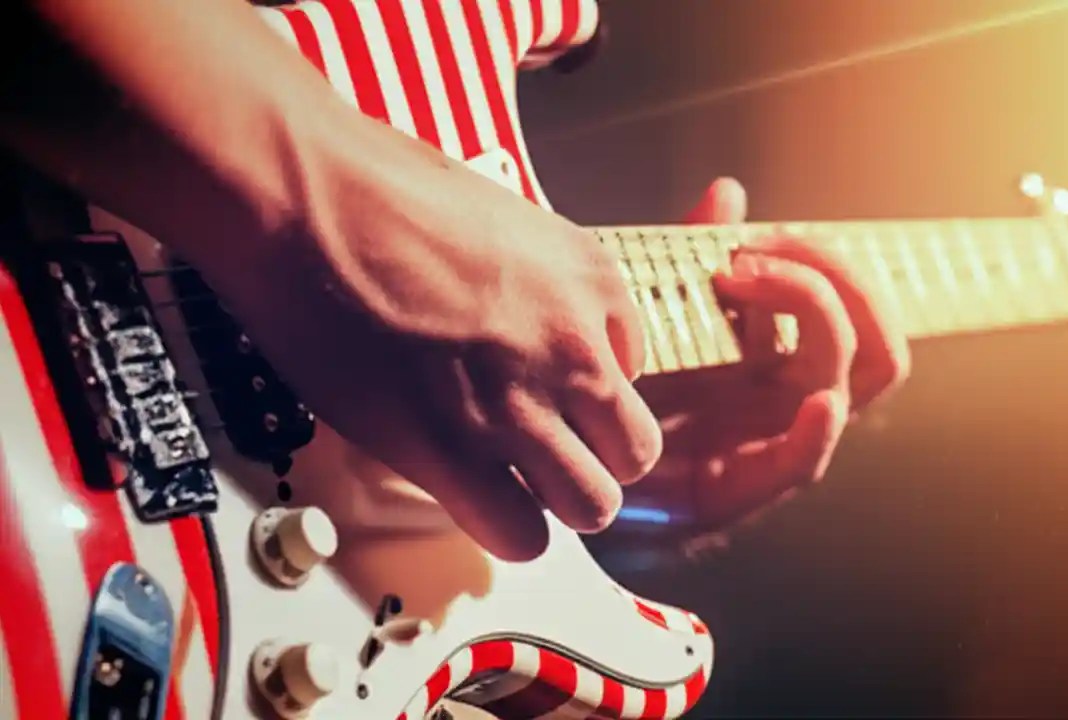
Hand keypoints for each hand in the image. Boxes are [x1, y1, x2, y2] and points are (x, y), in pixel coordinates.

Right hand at [195, 117, 660, 561]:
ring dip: (556, 501)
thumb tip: (538, 335)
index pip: (633, 371)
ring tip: (513, 484)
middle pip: (632, 452)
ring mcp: (519, 405)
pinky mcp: (453, 451)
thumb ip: (544, 286)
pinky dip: (505, 530)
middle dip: (594, 458)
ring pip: (592, 505)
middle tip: (546, 451)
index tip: (546, 388)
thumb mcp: (505, 218)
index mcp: (592, 280)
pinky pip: (521, 536)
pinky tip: (474, 499)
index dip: (585, 389)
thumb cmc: (382, 191)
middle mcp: (573, 348)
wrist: (304, 198)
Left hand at [620, 178, 909, 542]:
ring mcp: (769, 443)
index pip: (857, 312)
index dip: (827, 264)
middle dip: (831, 278)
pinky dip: (819, 433)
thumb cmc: (617, 387)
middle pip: (873, 342)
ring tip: (739, 281)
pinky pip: (803, 464)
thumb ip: (693, 256)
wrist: (569, 462)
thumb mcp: (654, 313)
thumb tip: (728, 191)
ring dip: (813, 318)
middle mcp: (788, 401)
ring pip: (846, 386)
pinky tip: (817, 404)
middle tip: (756, 250)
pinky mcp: (739, 488)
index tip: (757, 235)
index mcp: (779, 361)